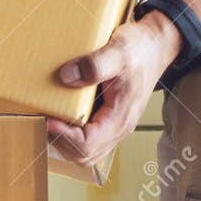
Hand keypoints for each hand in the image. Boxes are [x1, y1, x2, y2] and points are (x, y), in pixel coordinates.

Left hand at [47, 11, 181, 167]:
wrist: (156, 46)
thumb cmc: (140, 50)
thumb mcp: (118, 51)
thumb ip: (94, 65)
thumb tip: (66, 77)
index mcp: (121, 117)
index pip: (88, 144)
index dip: (64, 136)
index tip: (48, 118)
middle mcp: (118, 127)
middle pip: (85, 155)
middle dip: (61, 141)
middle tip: (44, 119)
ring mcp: (114, 125)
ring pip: (86, 152)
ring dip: (64, 141)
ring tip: (49, 119)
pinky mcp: (109, 119)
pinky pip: (89, 139)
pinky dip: (71, 134)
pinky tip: (61, 115)